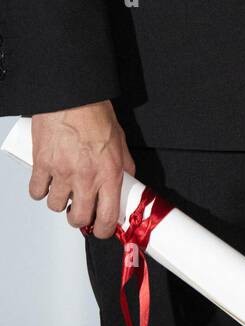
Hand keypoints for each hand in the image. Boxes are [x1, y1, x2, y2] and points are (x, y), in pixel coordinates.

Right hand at [30, 101, 135, 239]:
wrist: (71, 95)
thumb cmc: (94, 112)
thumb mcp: (120, 140)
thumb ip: (124, 164)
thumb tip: (127, 181)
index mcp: (109, 172)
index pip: (107, 217)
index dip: (103, 230)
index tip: (102, 229)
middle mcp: (85, 176)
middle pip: (78, 218)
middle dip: (79, 217)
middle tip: (81, 207)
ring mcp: (62, 172)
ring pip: (55, 207)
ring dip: (60, 201)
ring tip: (64, 187)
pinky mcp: (42, 165)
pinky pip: (37, 192)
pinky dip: (41, 189)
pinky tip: (48, 179)